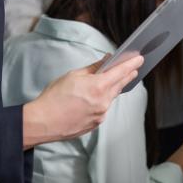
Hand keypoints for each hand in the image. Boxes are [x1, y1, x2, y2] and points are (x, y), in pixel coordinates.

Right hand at [22, 54, 143, 147]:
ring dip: (113, 88)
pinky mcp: (96, 124)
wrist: (43, 122)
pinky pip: (103, 108)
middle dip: (127, 75)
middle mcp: (103, 102)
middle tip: (133, 67)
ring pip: (111, 97)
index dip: (131, 64)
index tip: (139, 58)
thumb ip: (93, 68)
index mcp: (98, 87)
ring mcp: (101, 115)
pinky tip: (95, 97)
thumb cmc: (54, 98)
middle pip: (120, 85)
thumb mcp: (73, 76)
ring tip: (111, 80)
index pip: (120, 72)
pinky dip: (102, 100)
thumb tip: (105, 61)